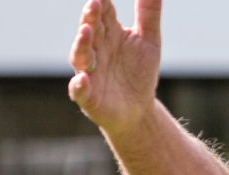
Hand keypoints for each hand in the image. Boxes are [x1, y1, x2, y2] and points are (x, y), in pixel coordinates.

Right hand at [68, 0, 161, 135]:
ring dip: (81, 44)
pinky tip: (83, 80)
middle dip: (90, 17)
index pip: (104, 13)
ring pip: (80, 56)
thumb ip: (148, 14)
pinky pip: (80, 90)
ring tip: (86, 31)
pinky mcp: (88, 96)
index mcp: (108, 34)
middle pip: (90, 30)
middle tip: (95, 3)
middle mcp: (95, 49)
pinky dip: (79, 85)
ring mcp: (89, 72)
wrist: (138, 110)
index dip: (103, 1)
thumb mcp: (148, 41)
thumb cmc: (139, 71)